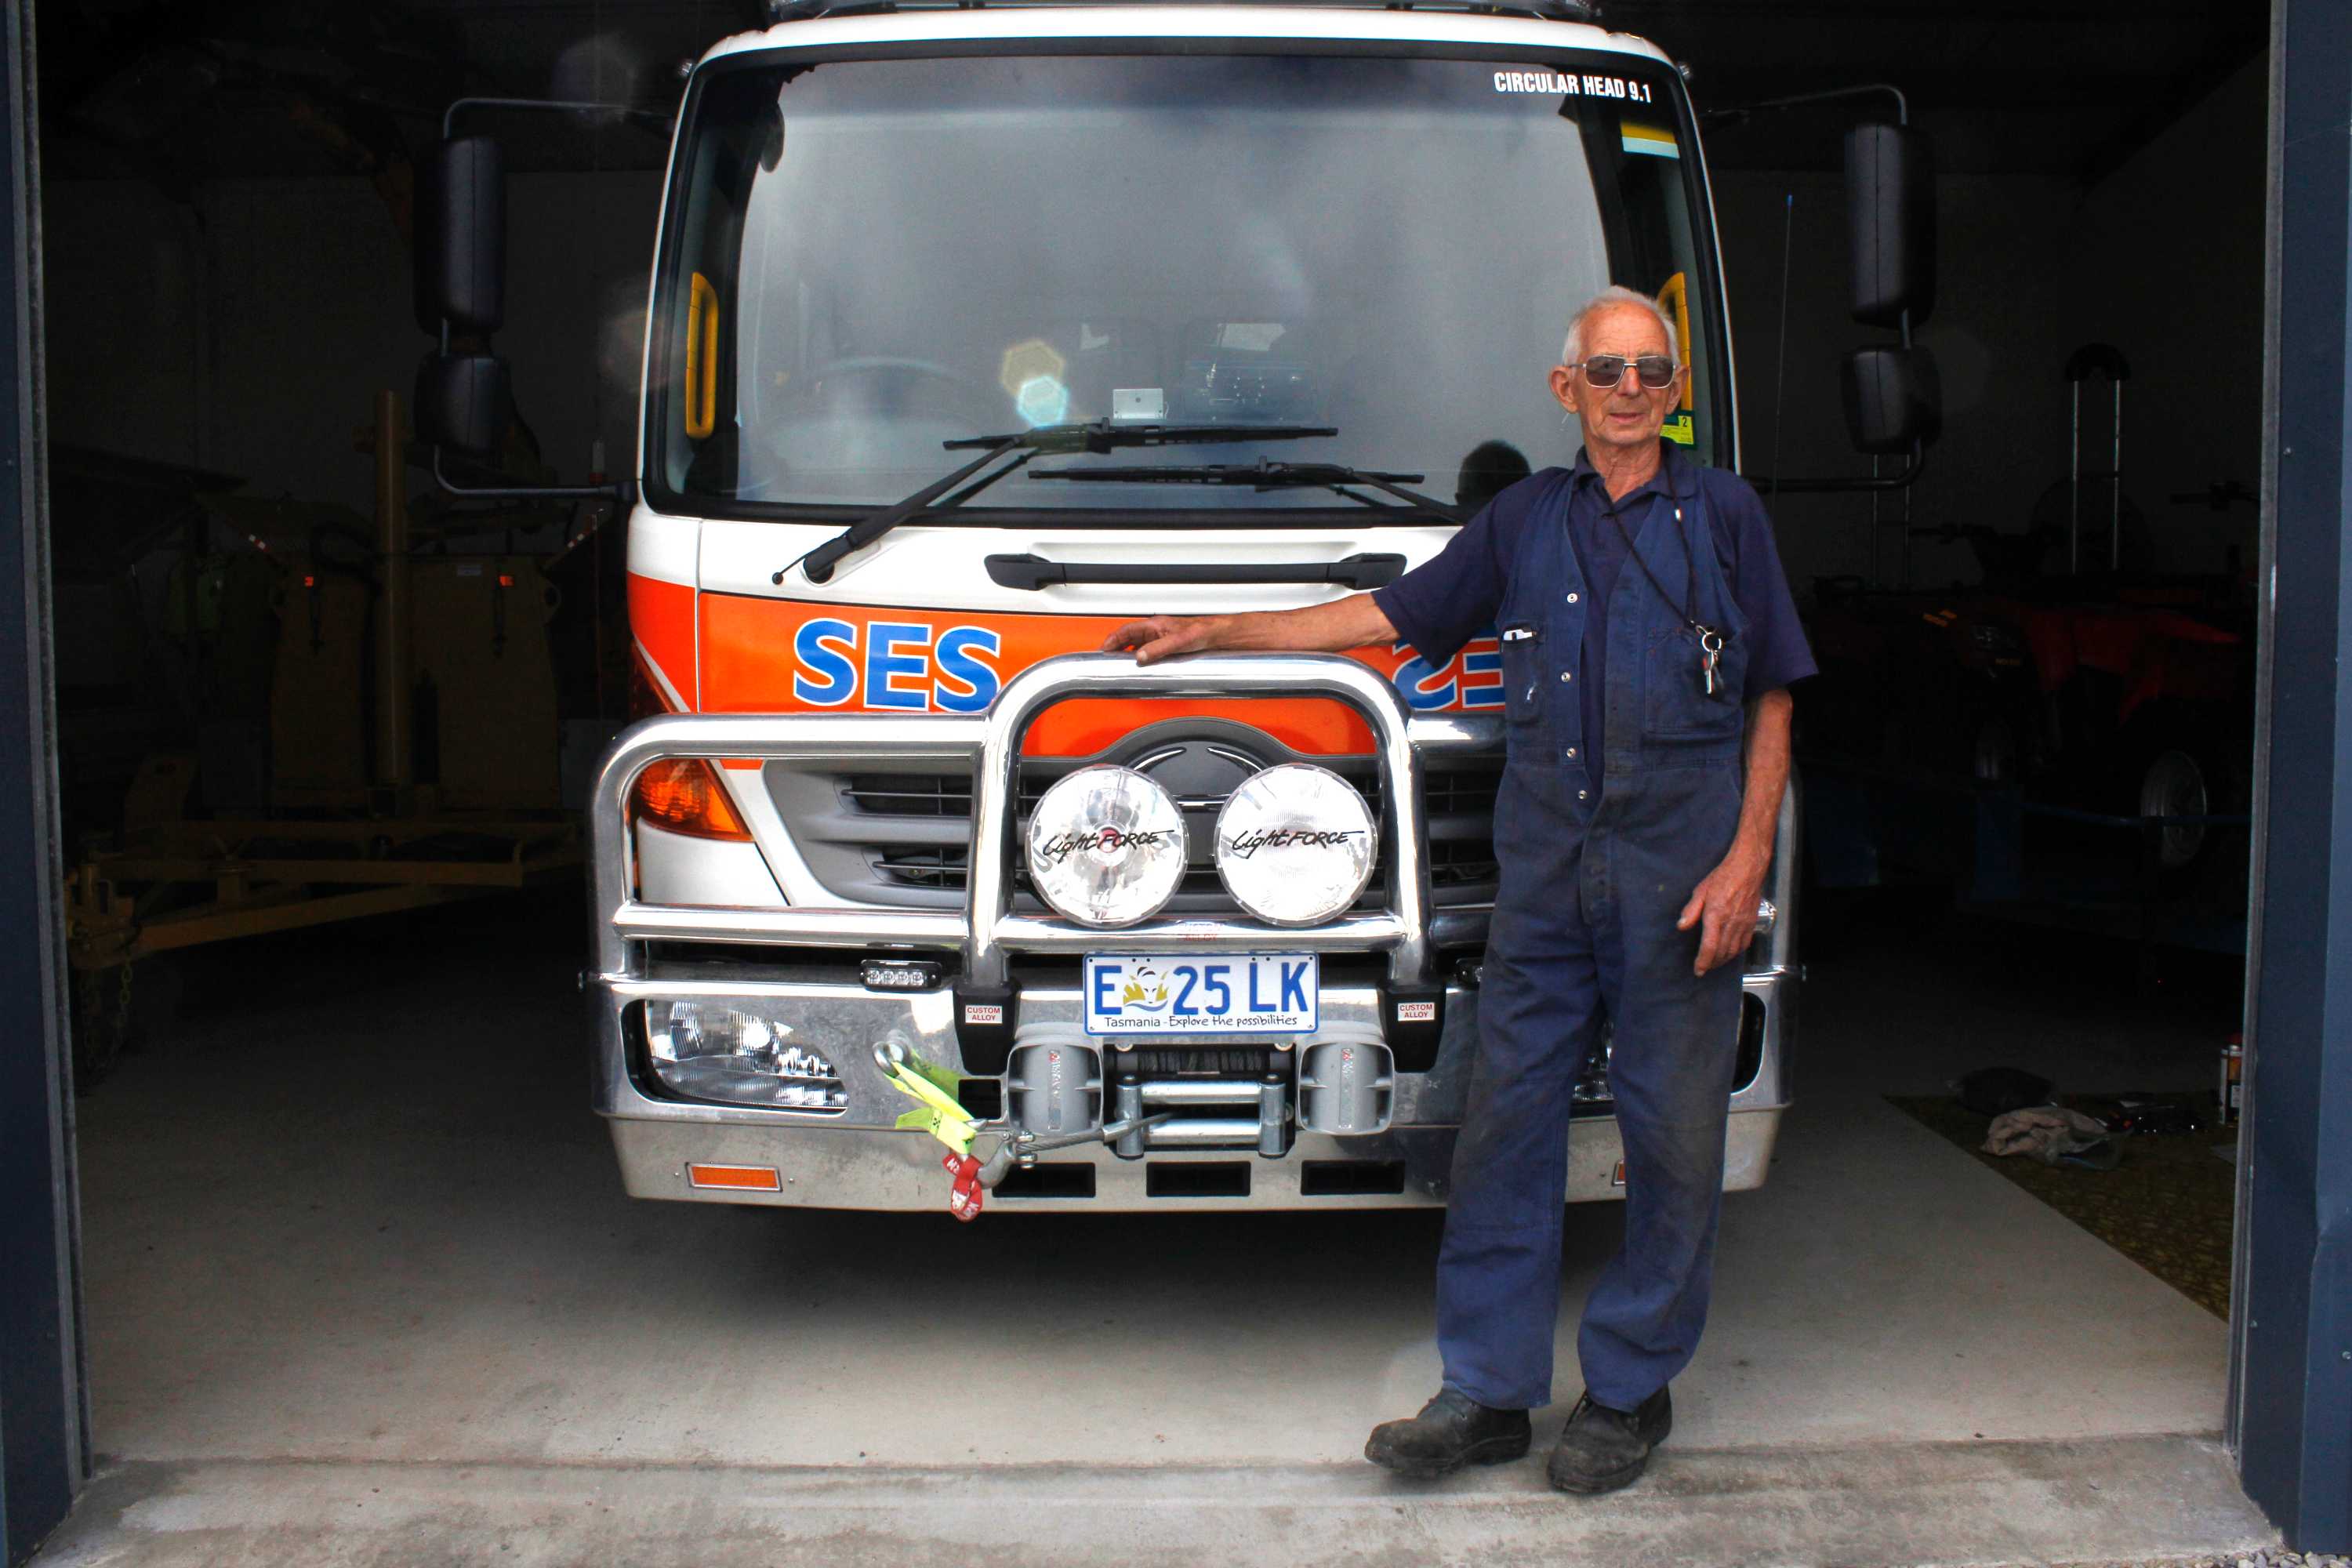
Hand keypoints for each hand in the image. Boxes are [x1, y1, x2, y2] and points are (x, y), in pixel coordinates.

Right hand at [1101, 614, 1218, 664]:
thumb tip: (1140, 656)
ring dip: (1127, 653)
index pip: (1126, 630)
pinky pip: (1147, 651)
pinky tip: (1141, 667)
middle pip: (1129, 638)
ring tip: (1120, 665)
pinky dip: (1140, 658)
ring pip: (1137, 645)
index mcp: (1155, 624)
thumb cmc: (1201, 632)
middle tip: (1107, 659)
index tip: (1104, 648)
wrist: (1216, 635)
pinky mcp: (1166, 646)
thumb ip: (1158, 649)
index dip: (1113, 639)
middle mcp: (1156, 630)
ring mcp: (1160, 638)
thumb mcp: (1178, 642)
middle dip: (1116, 647)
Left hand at [1676, 847, 1766, 976]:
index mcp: (1716, 916)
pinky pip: (1744, 944)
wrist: (1747, 869)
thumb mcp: (1701, 891)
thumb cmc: (1723, 877)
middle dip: (1711, 964)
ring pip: (1733, 951)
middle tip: (1703, 968)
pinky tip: (1729, 953)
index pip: (1709, 947)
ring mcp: (1743, 924)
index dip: (1703, 962)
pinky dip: (1735, 953)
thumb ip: (1691, 911)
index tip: (1698, 970)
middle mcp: (1731, 923)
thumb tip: (1681, 927)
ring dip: (1723, 961)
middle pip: (1722, 953)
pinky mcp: (1752, 923)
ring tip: (1714, 963)